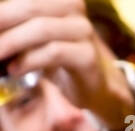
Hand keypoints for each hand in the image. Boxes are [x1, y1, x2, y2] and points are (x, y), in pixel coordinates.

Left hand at [0, 0, 134, 125]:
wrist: (95, 86)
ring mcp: (83, 29)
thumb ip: (15, 23)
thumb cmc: (58, 56)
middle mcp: (73, 5)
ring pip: (41, 29)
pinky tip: (14, 70)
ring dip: (12, 43)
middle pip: (29, 7)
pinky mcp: (87, 55)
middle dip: (3, 22)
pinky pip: (53, 52)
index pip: (25, 0)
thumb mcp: (33, 32)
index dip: (4, 12)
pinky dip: (29, 61)